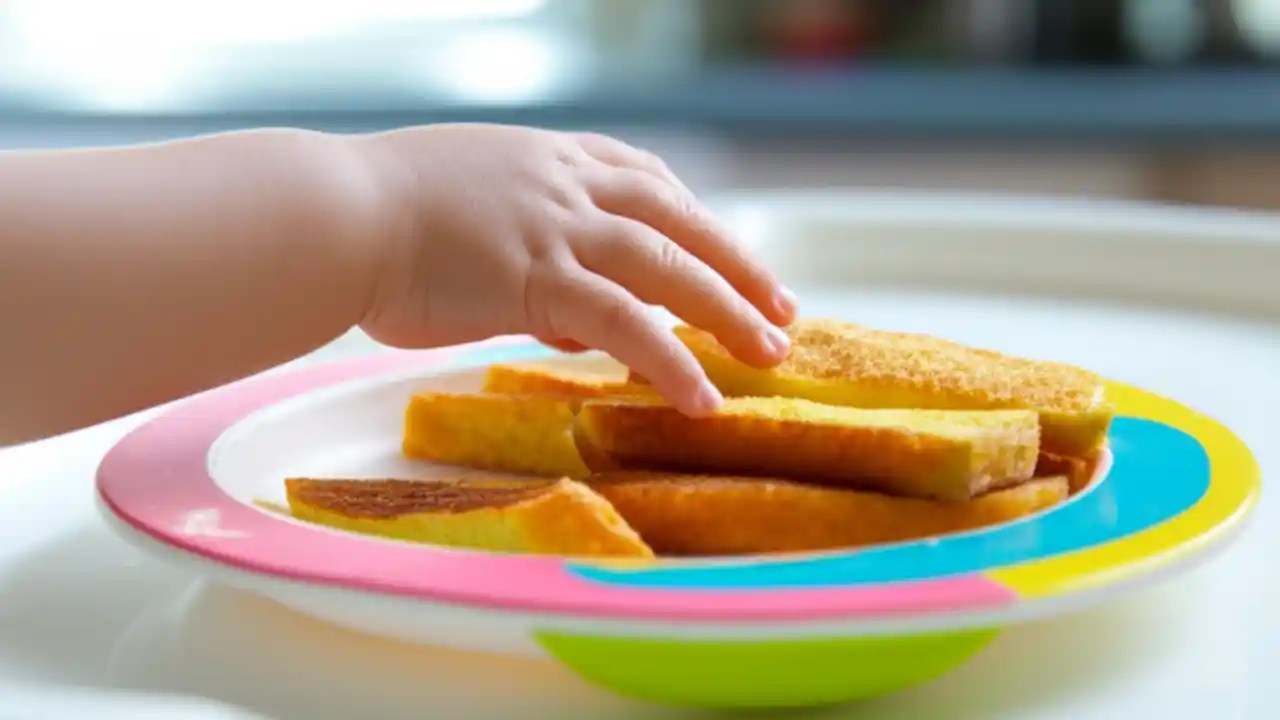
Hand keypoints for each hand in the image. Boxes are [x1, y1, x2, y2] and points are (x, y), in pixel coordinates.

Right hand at [355, 124, 796, 414]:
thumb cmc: (375, 217)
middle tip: (783, 306)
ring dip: (729, 311)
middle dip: (737, 264)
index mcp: (547, 158)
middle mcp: (564, 182)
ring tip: (772, 353)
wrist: (331, 214)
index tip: (723, 245)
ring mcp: (556, 226)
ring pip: (668, 267)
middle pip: (678, 219)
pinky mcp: (538, 278)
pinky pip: (625, 323)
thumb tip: (564, 316)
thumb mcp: (466, 213)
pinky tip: (701, 398)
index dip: (692, 216)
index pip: (643, 178)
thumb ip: (527, 255)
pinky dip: (669, 361)